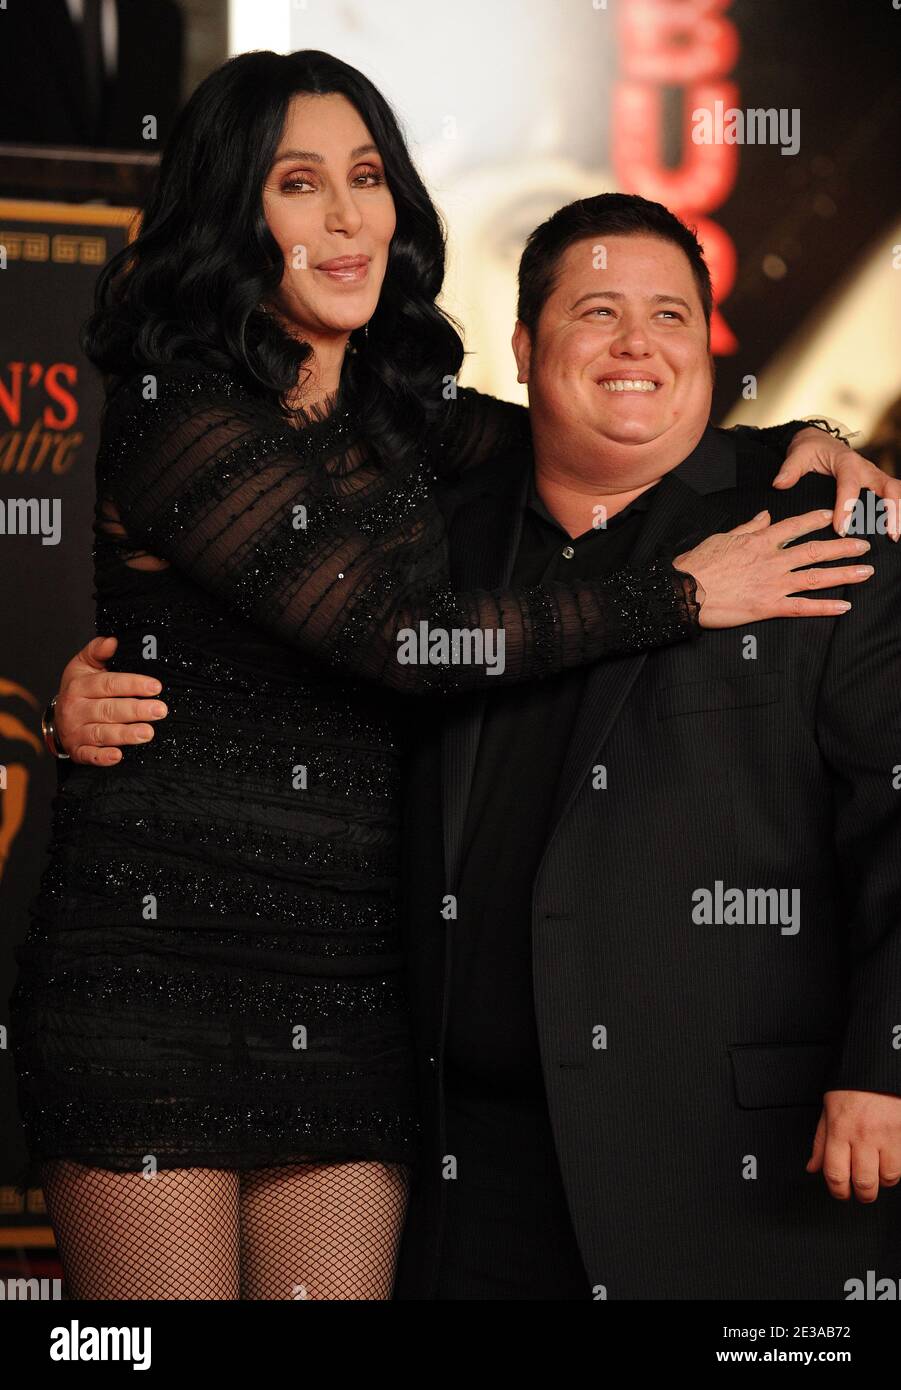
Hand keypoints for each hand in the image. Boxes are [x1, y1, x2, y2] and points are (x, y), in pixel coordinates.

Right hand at [54, 635, 167, 765]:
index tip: (155, 686)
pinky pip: (90, 755)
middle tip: (160, 710)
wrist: (59, 716)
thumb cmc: (79, 688)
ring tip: (148, 733)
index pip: (108, 684)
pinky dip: (102, 757)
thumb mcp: (84, 665)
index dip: (132, 684)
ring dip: (125, 734)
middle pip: (108, 709)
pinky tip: (118, 756)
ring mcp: (76, 731)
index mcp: (79, 686)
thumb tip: (113, 641)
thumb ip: (97, 651)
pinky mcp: (78, 751)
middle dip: (136, 710)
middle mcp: (76, 709)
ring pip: (102, 733)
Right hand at [673, 508, 873, 628]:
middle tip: (864, 545)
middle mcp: (772, 560)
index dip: (816, 519)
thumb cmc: (698, 563)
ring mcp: (772, 584)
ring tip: (865, 572)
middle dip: (843, 547)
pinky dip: (825, 608)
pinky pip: (802, 607)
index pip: (794, 526)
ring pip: (816, 577)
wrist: (684, 591)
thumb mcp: (724, 537)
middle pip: (815, 550)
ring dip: (843, 574)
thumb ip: (749, 527)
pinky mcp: (768, 607)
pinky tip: (843, 607)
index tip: (833, 515)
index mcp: (759, 541)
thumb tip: (765, 515)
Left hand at [772, 427, 900, 540]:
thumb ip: (789, 469)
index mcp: (846, 462)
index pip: (849, 486)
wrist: (820, 442)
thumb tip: (779, 484)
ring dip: (899, 513)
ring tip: (896, 537)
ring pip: (896, 492)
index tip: (841, 529)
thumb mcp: (797, 454)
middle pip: (888, 487)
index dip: (847, 507)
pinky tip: (894, 531)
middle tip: (891, 535)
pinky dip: (897, 512)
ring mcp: (874, 477)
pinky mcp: (877, 484)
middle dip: (892, 510)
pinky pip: (893, 496)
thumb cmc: (810, 450)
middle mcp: (866, 468)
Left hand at [806, 1090, 900, 1201]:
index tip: (841, 1192)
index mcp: (839, 1129)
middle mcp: (863, 1135)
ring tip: (877, 1172)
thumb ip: (820, 1141)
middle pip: (863, 1183)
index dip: (838, 1191)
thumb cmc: (852, 1086)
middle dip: (862, 1194)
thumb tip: (813, 1167)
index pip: (835, 1174)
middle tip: (861, 1190)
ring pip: (888, 1178)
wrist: (878, 1067)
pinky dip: (896, 1168)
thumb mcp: (828, 1109)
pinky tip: (889, 1160)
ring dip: (882, 1181)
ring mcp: (887, 1136)